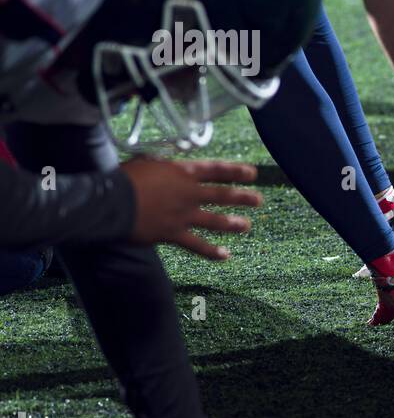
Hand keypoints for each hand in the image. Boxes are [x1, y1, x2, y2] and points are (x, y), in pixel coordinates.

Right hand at [122, 158, 261, 260]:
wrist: (110, 201)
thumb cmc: (122, 178)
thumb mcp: (144, 163)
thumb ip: (159, 164)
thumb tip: (161, 161)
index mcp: (181, 172)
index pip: (215, 170)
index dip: (235, 171)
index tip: (252, 173)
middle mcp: (188, 193)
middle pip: (222, 194)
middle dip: (242, 197)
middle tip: (259, 200)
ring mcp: (183, 214)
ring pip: (215, 220)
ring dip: (233, 223)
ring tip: (246, 225)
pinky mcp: (174, 233)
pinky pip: (197, 245)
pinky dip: (212, 251)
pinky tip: (225, 256)